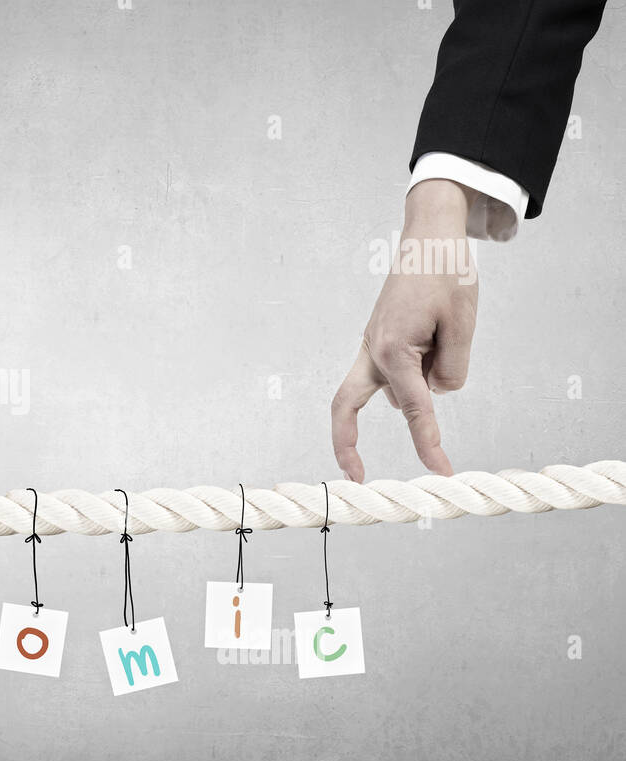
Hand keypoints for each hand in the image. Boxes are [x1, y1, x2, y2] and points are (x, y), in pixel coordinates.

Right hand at [331, 179, 477, 482]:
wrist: (429, 236)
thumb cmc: (445, 274)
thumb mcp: (462, 324)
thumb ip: (451, 369)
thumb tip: (435, 394)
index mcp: (391, 349)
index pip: (414, 408)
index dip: (429, 443)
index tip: (440, 472)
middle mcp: (372, 350)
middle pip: (347, 406)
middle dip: (346, 443)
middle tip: (355, 477)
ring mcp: (371, 345)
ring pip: (396, 386)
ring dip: (424, 376)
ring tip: (449, 327)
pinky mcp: (379, 341)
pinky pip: (398, 369)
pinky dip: (423, 365)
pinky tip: (441, 332)